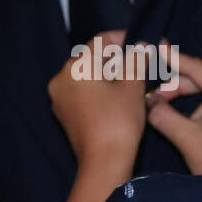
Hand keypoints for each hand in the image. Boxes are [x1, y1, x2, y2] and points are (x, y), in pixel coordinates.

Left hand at [48, 30, 147, 168]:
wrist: (103, 164)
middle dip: (117, 59)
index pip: (100, 41)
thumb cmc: (118, 121)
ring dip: (109, 75)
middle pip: (92, 59)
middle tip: (140, 63)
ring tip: (133, 81)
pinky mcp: (64, 115)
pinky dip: (99, 91)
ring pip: (87, 77)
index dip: (123, 38)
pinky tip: (118, 98)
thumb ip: (137, 60)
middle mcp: (61, 79)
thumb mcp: (132, 86)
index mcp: (75, 66)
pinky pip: (82, 94)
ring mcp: (59, 99)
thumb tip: (142, 47)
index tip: (140, 42)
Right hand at [146, 41, 201, 174]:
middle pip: (200, 79)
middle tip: (155, 96)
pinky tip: (183, 123)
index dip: (174, 58)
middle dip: (175, 86)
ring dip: (184, 99)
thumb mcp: (187, 139)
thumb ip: (164, 117)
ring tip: (164, 112)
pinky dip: (196, 109)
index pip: (196, 68)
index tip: (157, 47)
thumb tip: (149, 104)